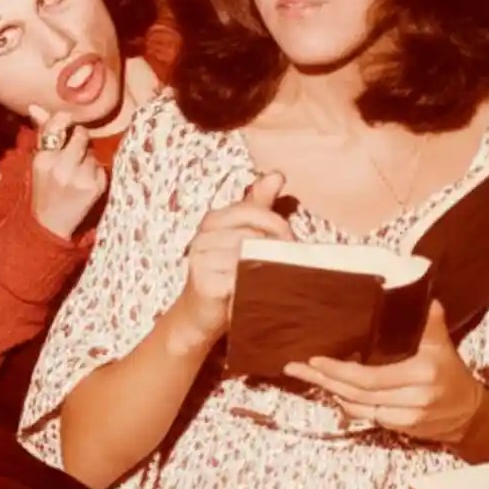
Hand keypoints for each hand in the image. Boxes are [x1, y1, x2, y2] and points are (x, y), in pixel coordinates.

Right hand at [27, 104, 107, 239]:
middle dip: (80, 139)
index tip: (67, 121)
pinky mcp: (95, 187)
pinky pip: (101, 167)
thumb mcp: (39, 162)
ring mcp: (80, 178)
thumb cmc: (45, 188)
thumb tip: (35, 106)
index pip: (58, 126)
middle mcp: (61, 167)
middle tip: (74, 152)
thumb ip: (42, 133)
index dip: (65, 121)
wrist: (50, 224)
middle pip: (81, 135)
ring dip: (88, 158)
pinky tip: (85, 183)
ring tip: (77, 173)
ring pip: (92, 152)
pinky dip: (95, 172)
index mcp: (44, 159)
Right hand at [175, 172, 292, 337]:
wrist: (198, 313)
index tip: (290, 242)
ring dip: (271, 268)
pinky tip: (261, 292)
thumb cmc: (224, 272)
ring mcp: (201, 259)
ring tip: (280, 278)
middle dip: (278, 248)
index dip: (277, 225)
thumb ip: (258, 205)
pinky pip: (240, 280)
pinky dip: (256, 287)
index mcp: (213, 220)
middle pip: (254, 235)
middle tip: (291, 263)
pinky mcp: (204, 283)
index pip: (254, 211)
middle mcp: (203, 236)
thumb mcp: (240, 234)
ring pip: (250, 257)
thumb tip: (277, 174)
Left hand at [283, 301, 486, 443]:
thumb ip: (429, 324)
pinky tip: (333, 391)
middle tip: (296, 368)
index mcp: (421, 373)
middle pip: (359, 392)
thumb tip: (424, 296)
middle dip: (325, 380)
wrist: (470, 415)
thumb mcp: (444, 347)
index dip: (340, 370)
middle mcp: (413, 398)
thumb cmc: (452, 374)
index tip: (315, 360)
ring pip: (359, 407)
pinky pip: (367, 417)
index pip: (371, 376)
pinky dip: (348, 405)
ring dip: (332, 392)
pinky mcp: (401, 429)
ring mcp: (407, 417)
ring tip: (307, 377)